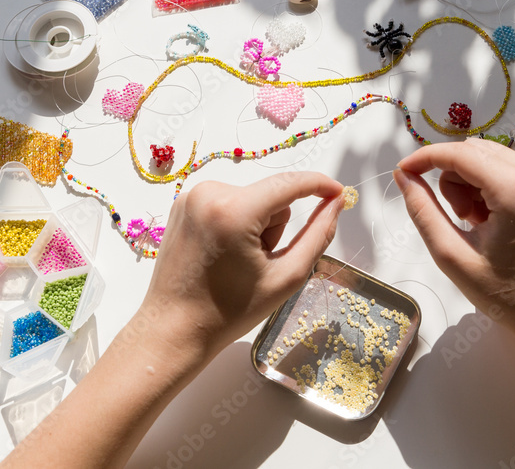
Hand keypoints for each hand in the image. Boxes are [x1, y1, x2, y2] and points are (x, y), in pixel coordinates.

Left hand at [143, 172, 344, 358]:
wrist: (174, 329)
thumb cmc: (228, 312)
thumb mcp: (286, 276)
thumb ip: (318, 235)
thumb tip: (336, 203)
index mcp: (234, 211)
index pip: (289, 184)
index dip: (319, 185)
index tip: (339, 191)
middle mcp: (209, 194)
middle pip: (271, 196)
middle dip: (275, 226)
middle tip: (259, 263)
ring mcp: (192, 197)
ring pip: (252, 199)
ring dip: (256, 226)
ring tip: (239, 261)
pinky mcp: (183, 204)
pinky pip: (230, 202)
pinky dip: (237, 223)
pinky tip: (223, 254)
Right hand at [394, 138, 514, 346]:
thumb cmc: (508, 295)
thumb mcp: (452, 256)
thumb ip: (423, 210)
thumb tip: (402, 176)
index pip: (460, 153)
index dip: (425, 158)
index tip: (401, 173)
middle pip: (472, 151)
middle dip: (452, 180)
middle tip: (458, 221)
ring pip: (486, 157)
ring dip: (468, 184)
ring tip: (476, 225)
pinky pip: (503, 168)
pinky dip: (486, 187)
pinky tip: (490, 221)